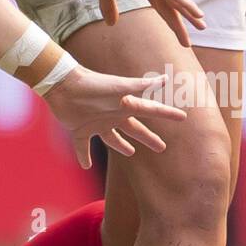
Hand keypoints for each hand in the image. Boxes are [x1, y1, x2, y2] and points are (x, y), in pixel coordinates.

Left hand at [43, 66, 187, 168]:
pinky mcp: (79, 130)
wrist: (63, 85)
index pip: (152, 111)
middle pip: (135, 130)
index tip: (183, 118)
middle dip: (148, 138)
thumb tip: (164, 79)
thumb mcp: (121, 87)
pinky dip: (84, 156)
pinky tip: (86, 166)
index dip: (167, 115)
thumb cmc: (94, 85)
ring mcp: (97, 123)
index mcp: (126, 107)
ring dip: (120, 146)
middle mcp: (113, 116)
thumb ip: (142, 85)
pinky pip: (82, 146)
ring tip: (130, 153)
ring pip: (111, 139)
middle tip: (161, 148)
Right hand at [86, 0, 205, 46]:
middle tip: (202, 29)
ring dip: (190, 12)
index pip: (164, 8)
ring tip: (202, 23)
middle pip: (174, 6)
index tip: (181, 36)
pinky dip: (186, 3)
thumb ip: (110, 8)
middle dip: (187, 19)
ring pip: (177, 0)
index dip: (172, 22)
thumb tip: (111, 24)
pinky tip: (197, 13)